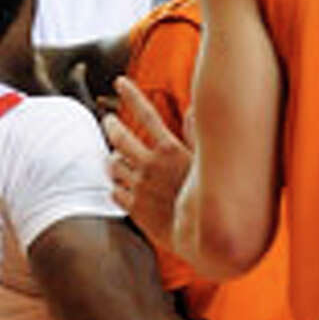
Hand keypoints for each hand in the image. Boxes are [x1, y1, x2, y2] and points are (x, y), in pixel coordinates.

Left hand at [102, 76, 191, 247]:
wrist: (202, 239)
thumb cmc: (210, 199)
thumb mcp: (207, 164)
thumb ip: (197, 135)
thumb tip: (194, 109)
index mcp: (170, 150)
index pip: (147, 114)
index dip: (132, 94)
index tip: (120, 81)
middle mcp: (150, 165)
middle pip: (120, 137)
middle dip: (112, 126)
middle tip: (109, 121)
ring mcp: (139, 187)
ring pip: (112, 164)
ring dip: (112, 158)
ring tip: (114, 157)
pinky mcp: (133, 208)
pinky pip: (114, 191)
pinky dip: (116, 186)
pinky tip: (120, 186)